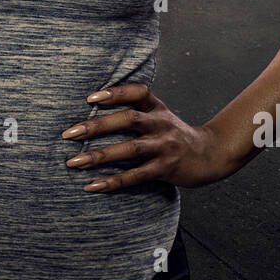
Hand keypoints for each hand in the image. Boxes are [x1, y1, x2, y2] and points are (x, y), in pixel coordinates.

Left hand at [61, 83, 227, 190]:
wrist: (211, 155)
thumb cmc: (175, 135)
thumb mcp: (160, 116)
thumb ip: (136, 110)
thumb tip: (93, 107)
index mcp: (157, 108)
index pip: (136, 92)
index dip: (114, 93)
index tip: (90, 98)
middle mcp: (161, 124)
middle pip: (128, 119)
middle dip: (96, 126)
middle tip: (68, 134)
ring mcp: (165, 147)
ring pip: (130, 149)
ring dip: (100, 156)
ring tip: (74, 162)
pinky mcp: (166, 169)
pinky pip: (136, 176)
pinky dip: (113, 181)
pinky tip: (92, 186)